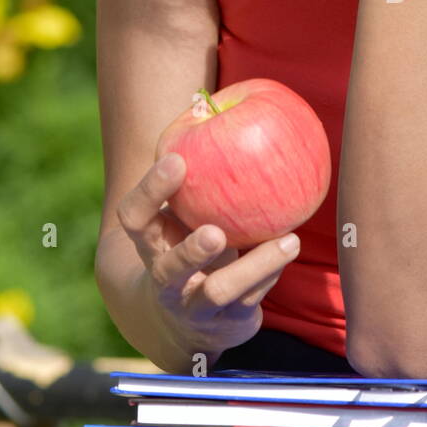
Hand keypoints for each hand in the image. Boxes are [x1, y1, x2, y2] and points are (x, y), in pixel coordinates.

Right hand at [116, 156, 300, 366]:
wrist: (185, 320)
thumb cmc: (188, 240)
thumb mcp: (184, 212)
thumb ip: (195, 175)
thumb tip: (218, 101)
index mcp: (149, 242)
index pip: (135, 217)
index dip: (151, 190)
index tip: (176, 160)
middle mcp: (165, 278)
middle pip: (167, 269)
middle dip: (190, 252)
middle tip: (215, 232)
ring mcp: (194, 306)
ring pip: (220, 292)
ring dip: (256, 267)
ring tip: (289, 240)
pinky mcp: (226, 324)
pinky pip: (253, 299)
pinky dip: (273, 272)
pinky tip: (291, 245)